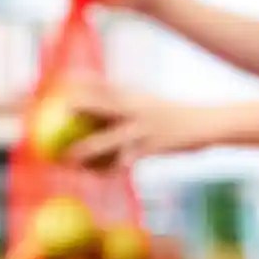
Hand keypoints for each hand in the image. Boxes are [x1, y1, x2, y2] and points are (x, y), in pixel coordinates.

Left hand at [66, 81, 222, 165]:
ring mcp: (141, 127)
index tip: (55, 84)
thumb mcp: (146, 100)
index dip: (75, 81)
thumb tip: (97, 96)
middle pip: (96, 105)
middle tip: (51, 119)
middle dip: (72, 108)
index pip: (98, 82)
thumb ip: (123, 99)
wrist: (207, 124)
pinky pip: (122, 162)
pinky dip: (108, 170)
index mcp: (132, 93)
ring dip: (83, 152)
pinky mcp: (150, 147)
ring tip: (67, 160)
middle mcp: (133, 106)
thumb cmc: (172, 115)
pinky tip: (98, 176)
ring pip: (104, 140)